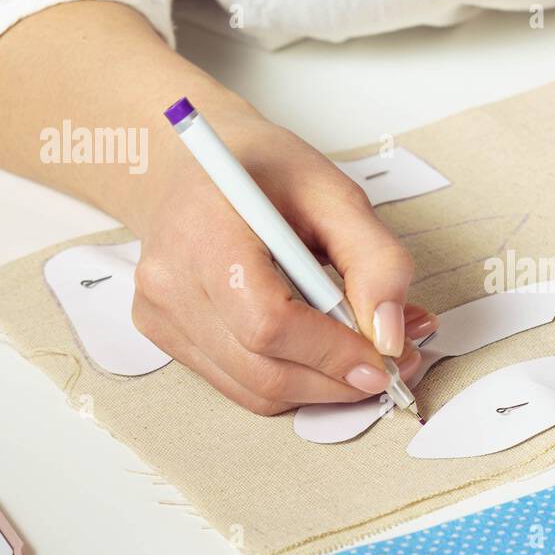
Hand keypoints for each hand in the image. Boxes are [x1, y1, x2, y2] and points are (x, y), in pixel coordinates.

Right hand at [131, 113, 435, 414]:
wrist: (190, 164)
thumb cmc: (260, 170)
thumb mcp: (334, 192)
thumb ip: (376, 260)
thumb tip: (391, 335)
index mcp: (206, 232)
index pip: (268, 323)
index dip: (332, 352)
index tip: (384, 359)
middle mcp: (171, 281)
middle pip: (262, 369)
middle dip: (338, 380)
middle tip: (392, 366)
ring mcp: (161, 314)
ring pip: (254, 390)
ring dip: (321, 388)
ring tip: (365, 358)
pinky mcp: (166, 335)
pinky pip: (238, 383)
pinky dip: (292, 381)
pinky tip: (323, 354)